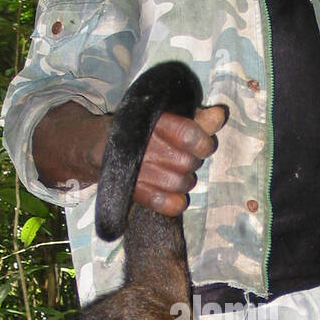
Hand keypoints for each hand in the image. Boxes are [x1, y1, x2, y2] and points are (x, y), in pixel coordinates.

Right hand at [33, 102, 226, 215]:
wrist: (100, 146)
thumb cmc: (142, 130)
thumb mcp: (166, 118)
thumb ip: (196, 118)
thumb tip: (220, 116)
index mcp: (154, 122)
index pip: (189, 136)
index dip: (204, 144)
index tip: (204, 146)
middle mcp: (146, 146)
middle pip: (188, 162)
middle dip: (192, 162)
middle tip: (184, 159)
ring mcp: (138, 170)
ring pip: (180, 183)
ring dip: (184, 182)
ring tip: (176, 175)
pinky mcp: (133, 191)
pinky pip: (164, 204)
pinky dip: (174, 203)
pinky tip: (174, 196)